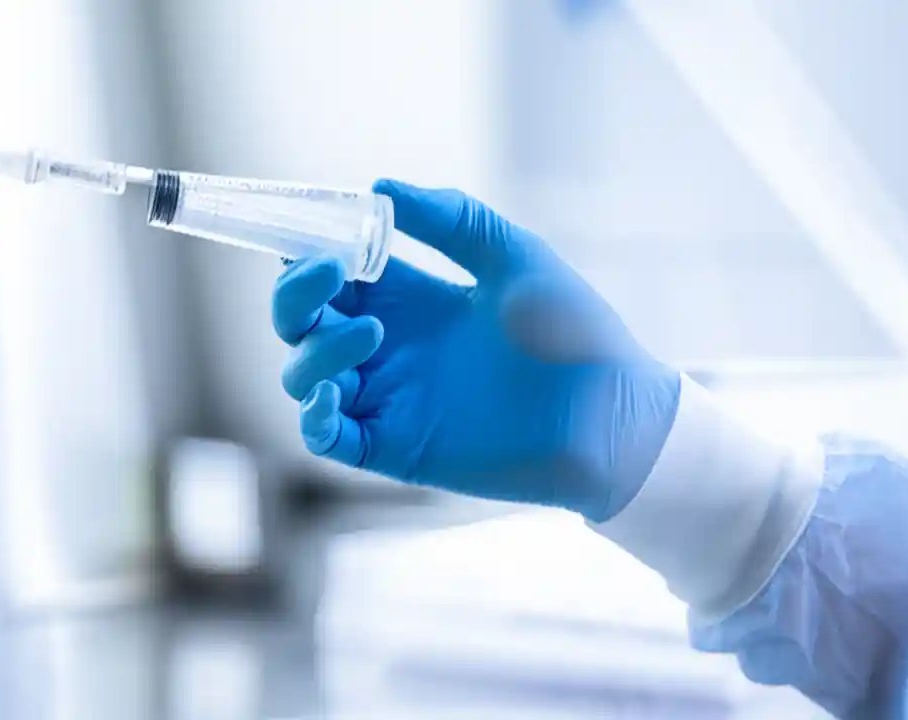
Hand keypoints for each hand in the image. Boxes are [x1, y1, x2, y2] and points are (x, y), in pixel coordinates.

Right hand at [271, 180, 680, 520]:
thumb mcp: (514, 256)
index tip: (313, 235)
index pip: (328, 274)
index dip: (306, 254)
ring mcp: (387, 399)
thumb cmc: (575, 332)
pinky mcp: (394, 447)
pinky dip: (313, 415)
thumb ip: (450, 219)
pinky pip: (325, 437)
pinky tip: (338, 393)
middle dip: (295, 295)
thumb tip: (378, 189)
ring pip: (302, 375)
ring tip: (372, 336)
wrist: (613, 415)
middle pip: (300, 321)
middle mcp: (386, 348)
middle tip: (329, 275)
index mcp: (408, 299)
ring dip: (315, 350)